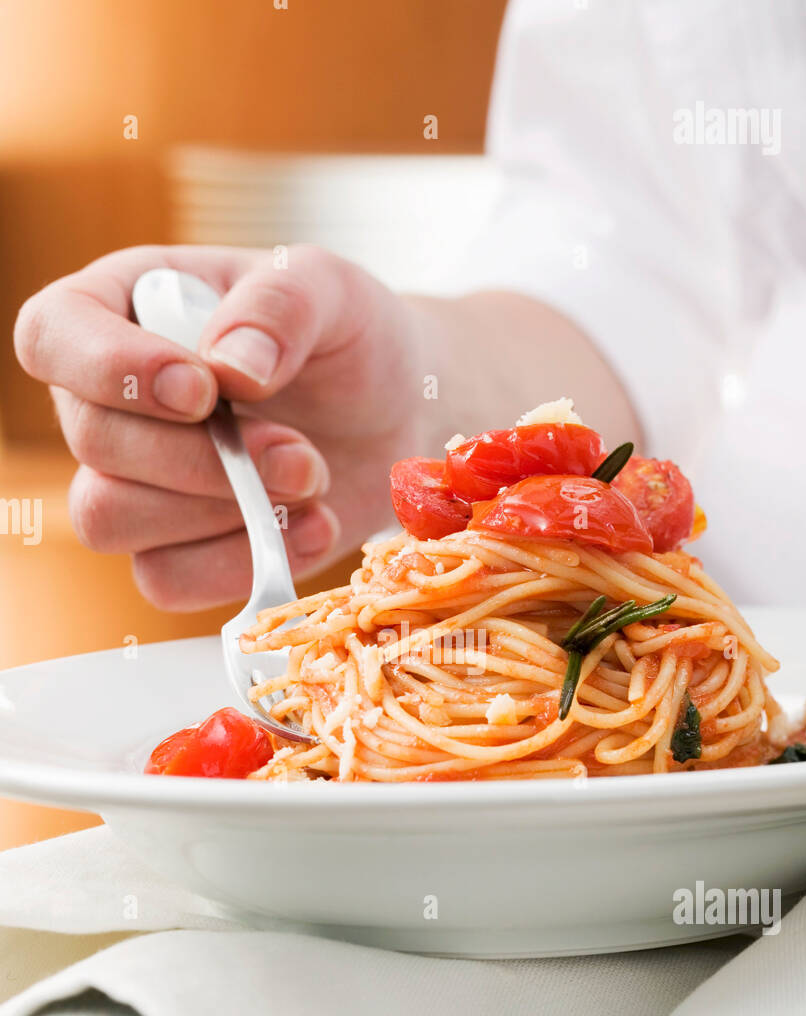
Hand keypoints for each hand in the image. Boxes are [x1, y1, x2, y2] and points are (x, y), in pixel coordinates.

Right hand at [14, 244, 423, 608]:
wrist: (395, 414)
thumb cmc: (348, 335)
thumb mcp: (329, 290)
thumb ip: (279, 306)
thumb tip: (230, 369)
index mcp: (121, 307)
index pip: (54, 334)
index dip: (109, 370)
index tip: (202, 392)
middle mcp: (109, 399)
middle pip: (94, 443)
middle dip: (202, 460)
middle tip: (300, 453)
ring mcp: (132, 482)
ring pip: (111, 521)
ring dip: (220, 513)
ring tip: (312, 482)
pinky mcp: (174, 549)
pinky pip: (166, 579)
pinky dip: (242, 563)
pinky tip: (313, 527)